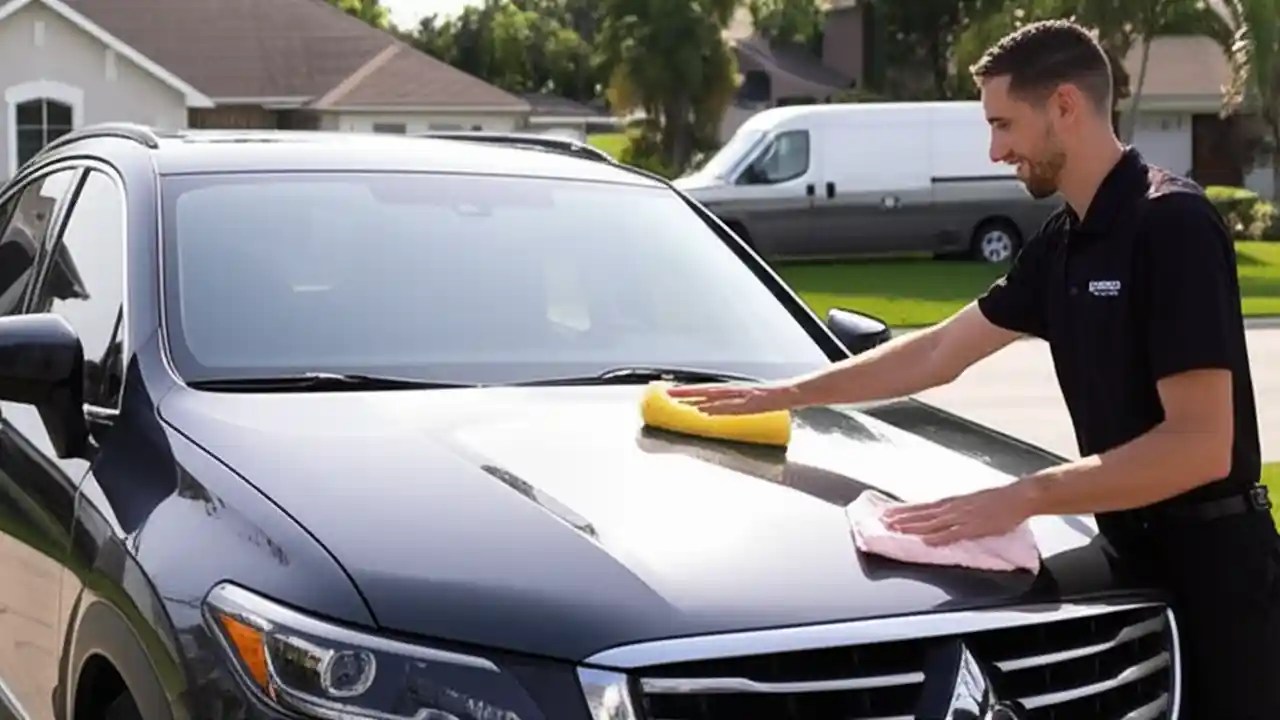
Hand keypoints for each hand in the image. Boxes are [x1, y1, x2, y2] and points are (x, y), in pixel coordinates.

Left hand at [665, 382, 798, 415]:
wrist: (793, 392)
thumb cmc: (773, 398)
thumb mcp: (749, 401)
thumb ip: (731, 405)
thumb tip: (711, 411)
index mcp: (734, 390)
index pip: (706, 389)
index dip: (689, 390)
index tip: (672, 392)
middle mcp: (735, 390)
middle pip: (706, 390)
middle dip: (686, 392)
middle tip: (668, 393)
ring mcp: (742, 396)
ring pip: (715, 396)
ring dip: (697, 399)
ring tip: (680, 401)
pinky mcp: (751, 403)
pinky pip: (730, 406)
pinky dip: (717, 408)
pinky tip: (706, 411)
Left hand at [880, 485, 1034, 545]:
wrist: (1018, 497)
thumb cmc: (998, 500)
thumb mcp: (971, 501)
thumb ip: (955, 508)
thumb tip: (939, 514)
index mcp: (953, 502)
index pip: (923, 506)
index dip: (905, 510)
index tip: (888, 512)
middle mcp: (954, 507)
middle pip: (923, 513)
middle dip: (902, 517)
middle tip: (883, 521)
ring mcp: (963, 516)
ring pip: (932, 522)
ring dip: (913, 526)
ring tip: (895, 528)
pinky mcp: (975, 527)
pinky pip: (953, 533)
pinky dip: (938, 537)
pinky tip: (925, 541)